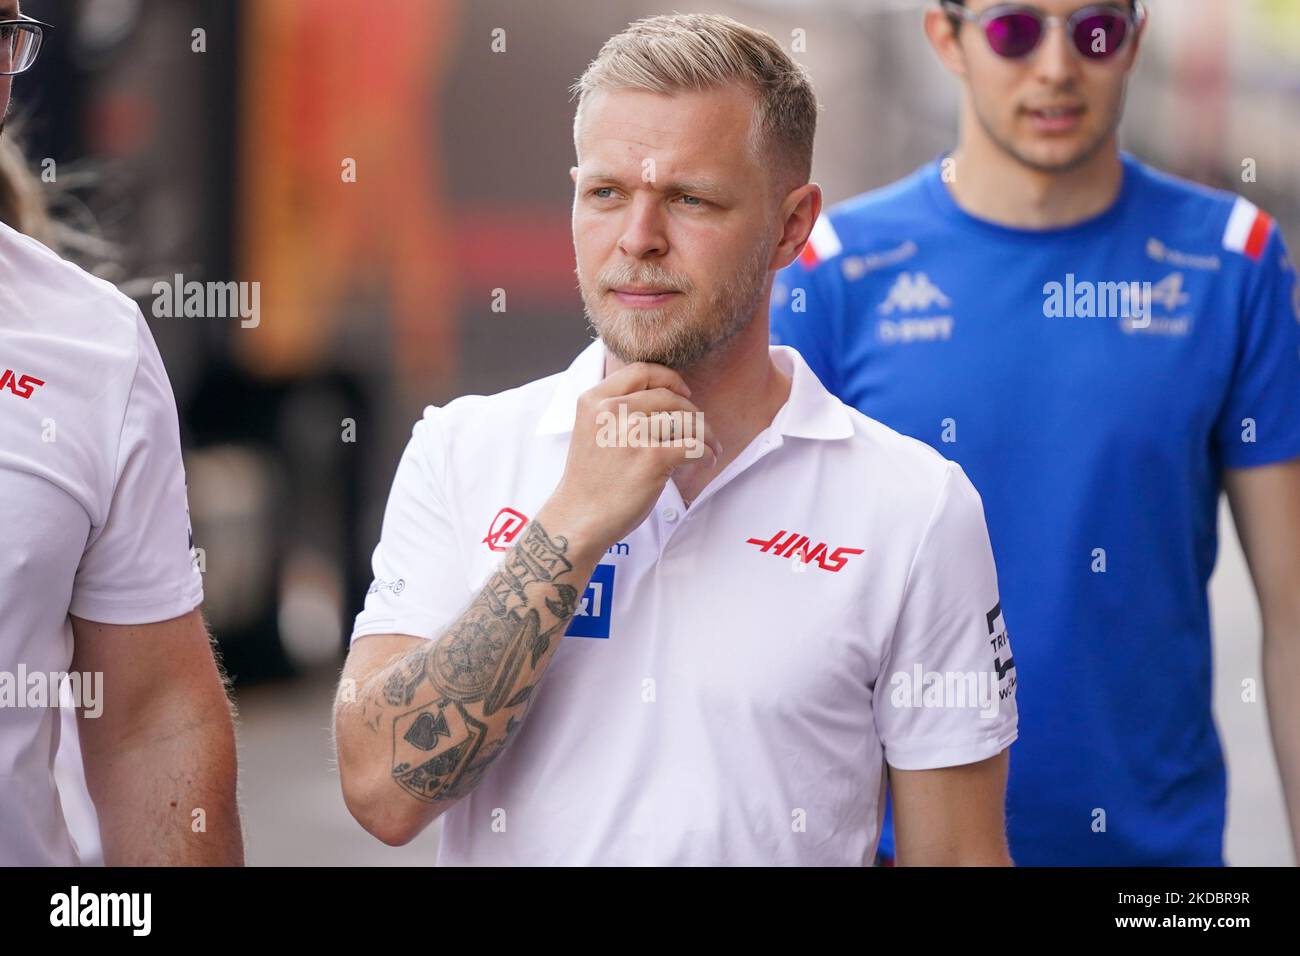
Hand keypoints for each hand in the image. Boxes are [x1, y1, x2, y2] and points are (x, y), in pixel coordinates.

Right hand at [539, 362, 719, 554]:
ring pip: (686, 420)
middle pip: (669, 397)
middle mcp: (612, 411)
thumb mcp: (591, 431)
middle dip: (692, 412)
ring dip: (706, 434)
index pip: (641, 372)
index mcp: (594, 400)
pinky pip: (694, 446)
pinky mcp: (652, 458)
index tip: (683, 393)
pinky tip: (706, 460)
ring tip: (710, 447)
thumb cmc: (590, 480)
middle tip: (700, 429)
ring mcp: (632, 433)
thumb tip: (666, 398)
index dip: (669, 379)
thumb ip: (616, 410)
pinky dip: (706, 453)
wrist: (579, 518)